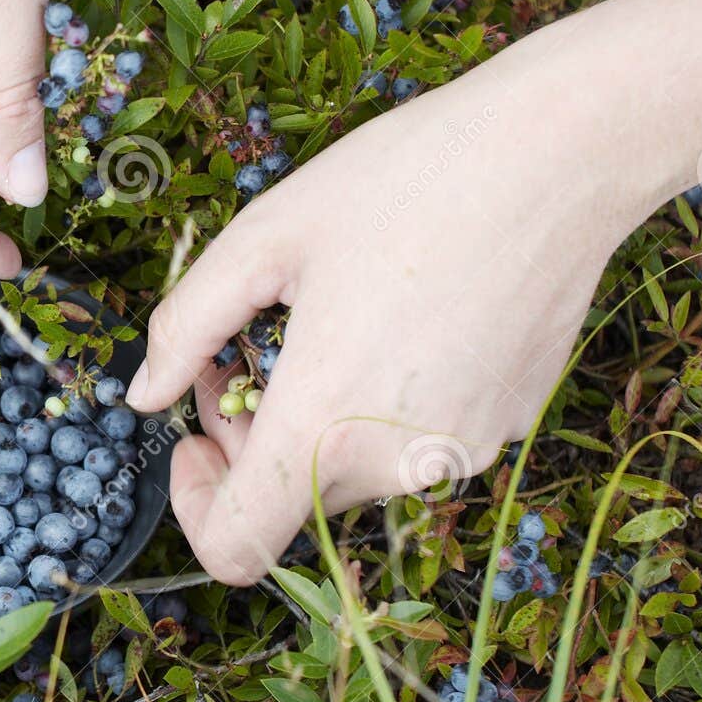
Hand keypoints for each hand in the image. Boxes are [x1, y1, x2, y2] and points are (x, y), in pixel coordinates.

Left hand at [125, 40, 660, 584]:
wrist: (560, 154)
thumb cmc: (403, 181)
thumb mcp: (263, 240)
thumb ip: (184, 330)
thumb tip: (141, 398)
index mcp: (325, 423)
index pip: (236, 548)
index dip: (195, 507)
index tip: (194, 436)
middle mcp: (398, 462)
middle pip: (291, 498)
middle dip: (250, 436)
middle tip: (251, 340)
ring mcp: (460, 452)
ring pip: (351, 472)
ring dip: (316, 419)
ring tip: (326, 319)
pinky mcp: (505, 429)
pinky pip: (413, 444)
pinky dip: (380, 406)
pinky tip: (395, 317)